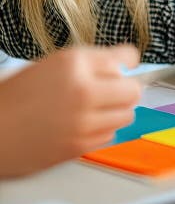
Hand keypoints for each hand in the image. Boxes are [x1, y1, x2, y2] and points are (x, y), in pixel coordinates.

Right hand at [0, 46, 141, 177]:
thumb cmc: (13, 97)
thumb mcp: (49, 66)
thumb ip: (89, 63)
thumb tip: (128, 61)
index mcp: (72, 64)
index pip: (124, 58)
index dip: (126, 61)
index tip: (126, 64)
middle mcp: (82, 91)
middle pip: (133, 90)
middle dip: (125, 89)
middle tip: (110, 90)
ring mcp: (84, 121)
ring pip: (127, 115)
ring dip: (116, 110)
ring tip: (94, 109)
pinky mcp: (81, 145)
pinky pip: (110, 135)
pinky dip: (102, 130)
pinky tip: (82, 125)